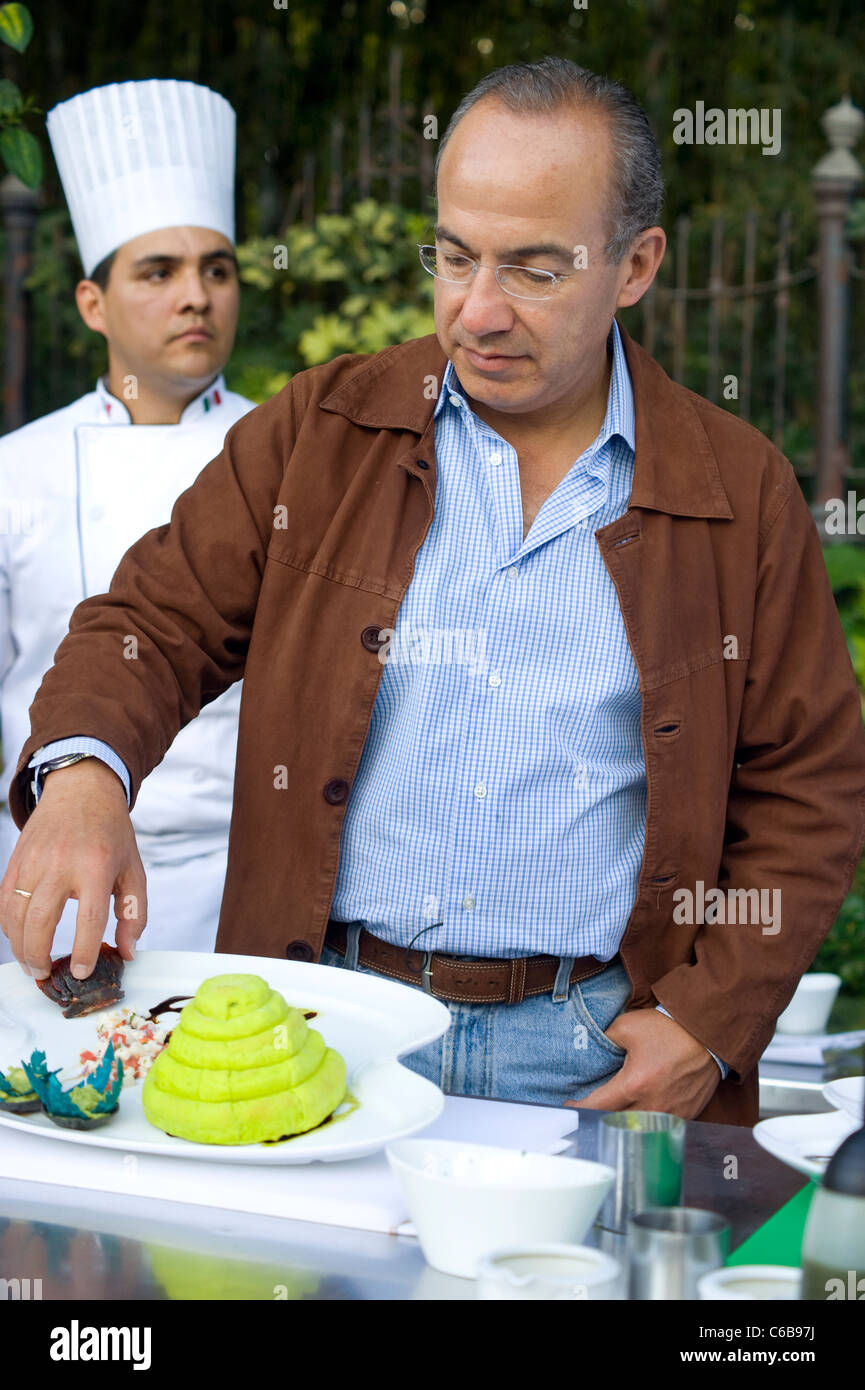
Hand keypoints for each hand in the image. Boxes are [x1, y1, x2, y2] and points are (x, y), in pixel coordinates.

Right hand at [0, 758, 146, 980]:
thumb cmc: (110, 833)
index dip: (83, 949)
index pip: (89, 917)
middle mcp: (61, 863)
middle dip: (39, 955)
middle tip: (45, 974)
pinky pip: (5, 900)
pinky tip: (20, 939)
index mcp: (96, 865)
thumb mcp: (133, 869)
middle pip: (42, 920)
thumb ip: (133, 912)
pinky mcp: (16, 860)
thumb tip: (127, 951)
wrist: (82, 790)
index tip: (81, 971)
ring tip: (31, 965)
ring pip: (16, 914)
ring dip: (19, 946)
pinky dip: (8, 925)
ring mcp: (34, 861)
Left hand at [563, 1007, 721, 1119]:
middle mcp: (651, 1105)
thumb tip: (595, 1051)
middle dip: (598, 1117)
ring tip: (611, 1111)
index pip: (596, 1106)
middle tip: (587, 1109)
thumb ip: (605, 1040)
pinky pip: (658, 1126)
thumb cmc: (669, 1029)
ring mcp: (669, 1114)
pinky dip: (645, 1122)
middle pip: (614, 1122)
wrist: (708, 1035)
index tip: (568, 1107)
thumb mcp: (627, 1026)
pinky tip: (637, 1112)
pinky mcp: (684, 1115)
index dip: (578, 1109)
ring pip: (637, 1129)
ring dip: (622, 1122)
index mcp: (634, 1085)